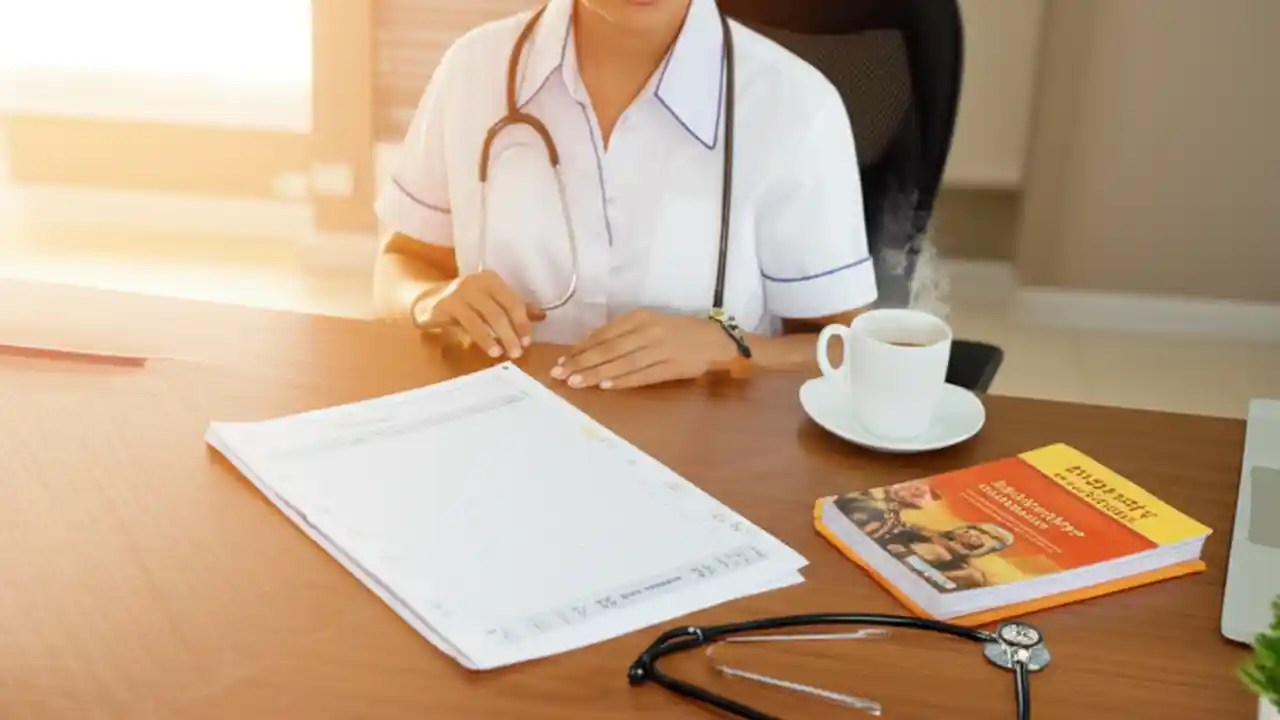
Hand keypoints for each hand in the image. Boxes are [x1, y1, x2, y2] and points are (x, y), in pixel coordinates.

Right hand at [415, 270, 544, 358]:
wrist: (426, 301)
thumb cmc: (463, 304)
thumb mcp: (489, 303)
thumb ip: (512, 308)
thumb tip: (542, 315)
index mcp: (492, 279)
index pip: (513, 300)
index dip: (523, 321)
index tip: (528, 340)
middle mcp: (478, 281)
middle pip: (503, 309)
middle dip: (514, 332)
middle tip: (520, 351)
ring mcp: (462, 291)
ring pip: (489, 316)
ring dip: (502, 337)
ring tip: (508, 353)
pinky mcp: (449, 304)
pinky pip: (472, 323)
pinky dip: (484, 338)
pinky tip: (491, 350)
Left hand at [551, 310, 738, 389]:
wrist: (715, 340)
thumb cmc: (677, 331)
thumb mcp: (649, 322)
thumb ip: (621, 331)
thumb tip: (590, 338)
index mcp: (641, 317)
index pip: (604, 334)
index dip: (581, 348)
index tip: (562, 359)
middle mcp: (649, 331)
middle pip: (609, 348)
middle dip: (582, 362)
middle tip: (561, 374)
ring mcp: (661, 349)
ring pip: (622, 363)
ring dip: (597, 373)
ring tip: (576, 382)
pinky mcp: (672, 367)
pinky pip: (643, 375)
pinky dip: (623, 381)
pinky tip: (606, 386)